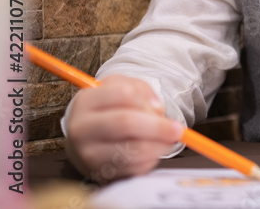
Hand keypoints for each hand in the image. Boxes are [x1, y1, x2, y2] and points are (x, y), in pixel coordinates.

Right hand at [65, 75, 184, 182]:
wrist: (86, 136)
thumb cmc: (109, 107)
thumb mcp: (121, 87)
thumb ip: (141, 91)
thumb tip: (157, 110)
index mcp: (86, 100)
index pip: (123, 94)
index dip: (147, 101)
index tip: (161, 107)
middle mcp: (81, 128)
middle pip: (125, 123)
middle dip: (158, 127)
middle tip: (178, 130)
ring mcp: (88, 153)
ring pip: (131, 150)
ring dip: (158, 145)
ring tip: (168, 140)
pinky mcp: (99, 172)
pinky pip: (133, 168)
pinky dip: (150, 159)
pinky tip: (153, 150)